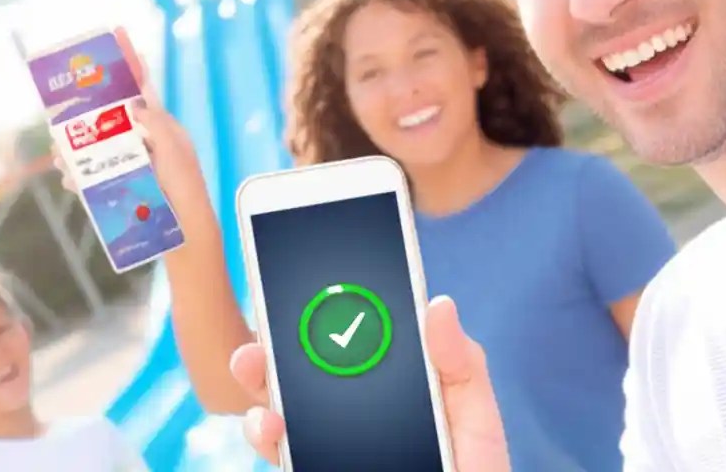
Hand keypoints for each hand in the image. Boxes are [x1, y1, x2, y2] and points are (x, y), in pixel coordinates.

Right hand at [53, 27, 216, 232]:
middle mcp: (146, 141)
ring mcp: (134, 164)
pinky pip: (97, 175)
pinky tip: (69, 179)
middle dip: (87, 115)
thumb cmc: (185, 188)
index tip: (119, 36)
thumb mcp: (174, 151)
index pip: (142, 88)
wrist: (185, 233)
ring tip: (60, 155)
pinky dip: (81, 176)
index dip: (130, 64)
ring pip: (99, 147)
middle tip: (62, 113)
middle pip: (111, 118)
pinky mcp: (125, 186)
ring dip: (77, 149)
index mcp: (161, 127)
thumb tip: (133, 102)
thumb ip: (155, 124)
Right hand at [231, 296, 510, 471]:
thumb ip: (460, 362)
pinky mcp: (310, 465)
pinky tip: (269, 423)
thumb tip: (439, 303)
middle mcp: (349, 402)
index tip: (306, 273)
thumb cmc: (473, 469)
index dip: (326, 299)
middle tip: (266, 316)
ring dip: (257, 376)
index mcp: (387, 375)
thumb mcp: (474, 412)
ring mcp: (326, 436)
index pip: (352, 329)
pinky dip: (265, 432)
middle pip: (302, 358)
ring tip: (250, 361)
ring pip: (279, 398)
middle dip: (275, 332)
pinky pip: (280, 449)